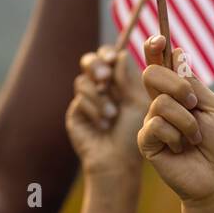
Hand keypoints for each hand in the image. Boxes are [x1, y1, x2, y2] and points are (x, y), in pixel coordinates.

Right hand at [66, 45, 146, 177]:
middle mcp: (100, 86)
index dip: (108, 53)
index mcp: (118, 80)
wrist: (119, 159)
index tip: (113, 58)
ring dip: (99, 98)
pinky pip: (79, 100)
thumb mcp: (138, 101)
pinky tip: (103, 126)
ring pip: (83, 81)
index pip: (109, 56)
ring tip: (112, 115)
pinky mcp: (75, 112)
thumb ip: (129, 77)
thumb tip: (119, 55)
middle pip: (90, 61)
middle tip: (105, 78)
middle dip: (97, 66)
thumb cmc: (133, 131)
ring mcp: (86, 98)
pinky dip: (94, 111)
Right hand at [137, 35, 213, 203]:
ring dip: (187, 121)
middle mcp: (161, 101)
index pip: (160, 62)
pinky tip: (182, 149)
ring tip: (195, 138)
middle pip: (152, 73)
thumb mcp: (213, 107)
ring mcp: (152, 121)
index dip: (155, 47)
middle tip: (193, 104)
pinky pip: (155, 125)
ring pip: (160, 102)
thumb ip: (192, 83)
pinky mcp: (146, 141)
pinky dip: (176, 136)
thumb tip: (174, 53)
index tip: (159, 39)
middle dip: (177, 86)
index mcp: (178, 90)